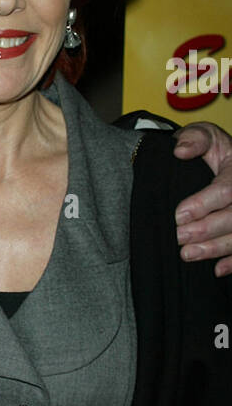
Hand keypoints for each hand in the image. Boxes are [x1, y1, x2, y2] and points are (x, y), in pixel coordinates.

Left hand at [173, 122, 231, 275]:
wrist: (217, 160)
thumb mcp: (203, 135)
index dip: (204, 204)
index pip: (227, 190)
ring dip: (217, 249)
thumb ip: (193, 139)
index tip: (179, 215)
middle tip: (180, 239)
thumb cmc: (209, 148)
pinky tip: (217, 270)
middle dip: (208, 230)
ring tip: (189, 254)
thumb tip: (180, 151)